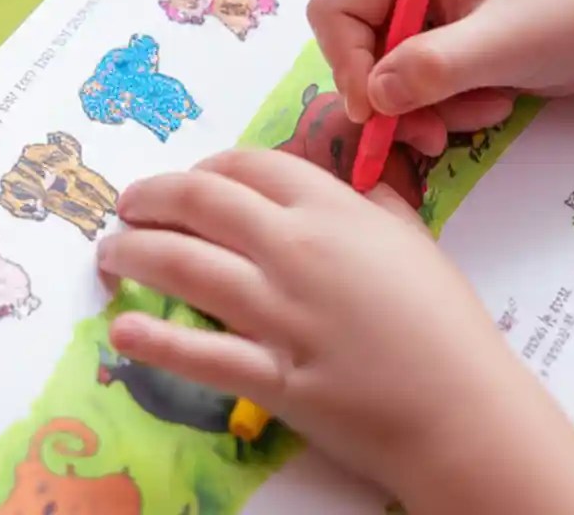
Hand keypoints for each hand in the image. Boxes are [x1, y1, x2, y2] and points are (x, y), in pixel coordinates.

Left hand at [98, 150, 573, 512]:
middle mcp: (296, 249)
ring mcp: (278, 313)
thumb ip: (371, 198)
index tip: (185, 182)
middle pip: (199, 202)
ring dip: (133, 253)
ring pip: (183, 266)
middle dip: (148, 198)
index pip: (246, 165)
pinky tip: (121, 329)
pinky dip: (152, 339)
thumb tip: (343, 176)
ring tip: (109, 255)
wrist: (464, 408)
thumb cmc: (444, 321)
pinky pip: (197, 353)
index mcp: (332, 210)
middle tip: (125, 207)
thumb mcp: (412, 238)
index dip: (204, 167)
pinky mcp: (269, 376)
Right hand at [307, 0, 573, 136]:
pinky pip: (414, 84)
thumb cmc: (572, 19)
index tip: (377, 112)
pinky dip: (444, 106)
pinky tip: (489, 104)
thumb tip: (373, 98)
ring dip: (424, 109)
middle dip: (391, 98)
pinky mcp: (444, 39)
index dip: (346, 65)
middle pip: (355, 47)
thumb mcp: (499, 45)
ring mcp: (425, 8)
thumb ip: (430, 68)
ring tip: (479, 114)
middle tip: (429, 136)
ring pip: (383, 75)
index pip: (334, 10)